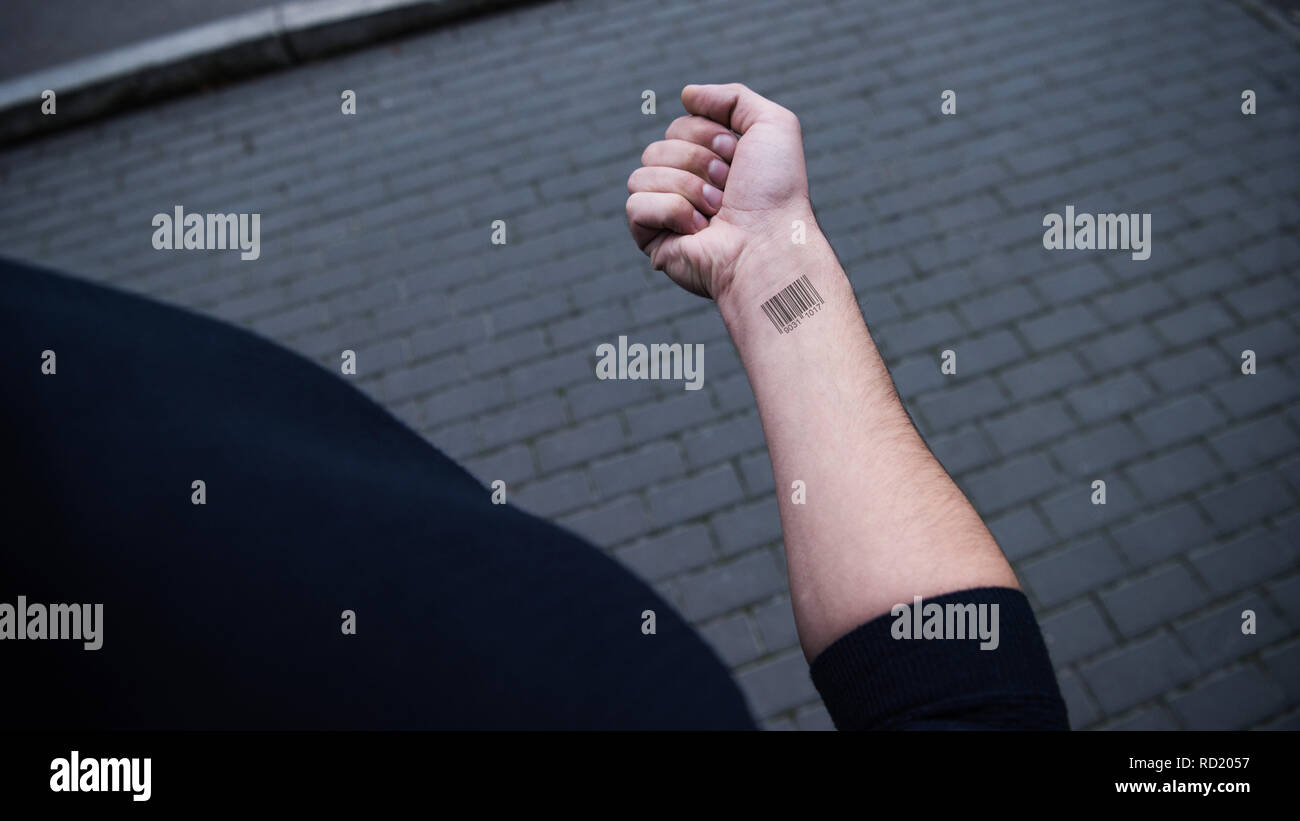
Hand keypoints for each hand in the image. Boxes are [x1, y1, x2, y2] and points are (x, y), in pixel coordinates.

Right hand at [626, 83, 814, 304]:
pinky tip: (697, 230)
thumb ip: (733, 97)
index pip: (678, 125)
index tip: (737, 156)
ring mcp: (665, 214)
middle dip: (697, 161)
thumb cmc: (776, 192)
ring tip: (716, 211)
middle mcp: (685, 186)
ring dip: (687, 187)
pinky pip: (635, 205)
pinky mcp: (651, 240)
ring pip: (641, 173)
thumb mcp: (771, 125)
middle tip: (728, 186)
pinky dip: (670, 212)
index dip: (707, 134)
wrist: (769, 243)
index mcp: (709, 162)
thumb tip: (686, 95)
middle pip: (657, 147)